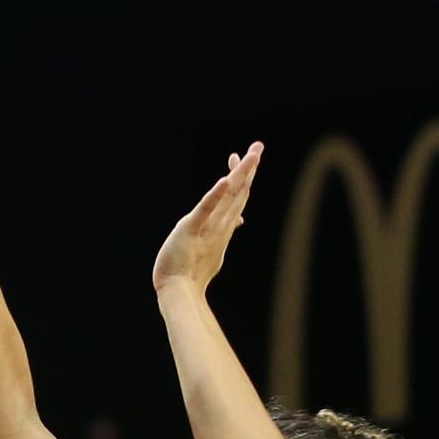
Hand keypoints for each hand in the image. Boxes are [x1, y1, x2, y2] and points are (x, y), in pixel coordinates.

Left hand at [153, 143, 262, 294]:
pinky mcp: (190, 230)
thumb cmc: (192, 272)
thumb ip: (226, 230)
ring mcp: (208, 227)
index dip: (241, 176)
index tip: (246, 157)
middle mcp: (219, 225)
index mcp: (222, 227)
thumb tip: (240, 219)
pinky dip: (214, 196)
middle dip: (248, 169)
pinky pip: (204, 211)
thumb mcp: (212, 247)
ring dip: (239, 175)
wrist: (179, 292)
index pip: (235, 196)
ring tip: (250, 156)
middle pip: (238, 192)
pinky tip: (224, 181)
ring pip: (227, 198)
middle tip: (258, 146)